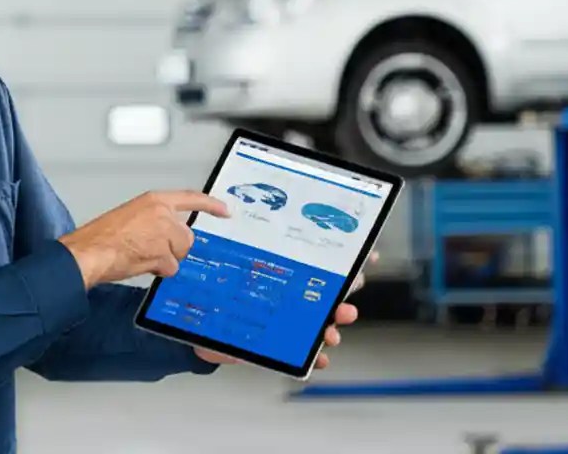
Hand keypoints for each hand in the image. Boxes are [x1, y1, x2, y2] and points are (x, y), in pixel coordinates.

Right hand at [59, 191, 228, 288]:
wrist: (89, 251)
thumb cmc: (101, 237)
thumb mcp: (129, 217)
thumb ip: (153, 221)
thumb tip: (165, 236)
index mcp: (154, 200)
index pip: (191, 198)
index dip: (211, 205)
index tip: (225, 210)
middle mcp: (162, 214)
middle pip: (186, 236)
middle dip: (174, 248)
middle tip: (149, 250)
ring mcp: (164, 233)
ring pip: (179, 253)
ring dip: (164, 260)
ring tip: (139, 256)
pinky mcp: (163, 252)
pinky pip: (170, 268)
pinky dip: (158, 270)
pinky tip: (139, 264)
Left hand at [195, 250, 379, 368]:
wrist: (200, 326)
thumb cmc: (218, 290)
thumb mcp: (225, 258)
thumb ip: (230, 239)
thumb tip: (227, 210)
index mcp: (287, 270)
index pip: (321, 259)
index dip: (347, 256)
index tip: (367, 256)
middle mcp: (295, 293)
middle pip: (331, 290)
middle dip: (346, 294)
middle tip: (345, 297)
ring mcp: (290, 319)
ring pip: (323, 321)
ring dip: (333, 327)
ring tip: (331, 330)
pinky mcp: (281, 345)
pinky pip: (306, 353)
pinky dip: (317, 357)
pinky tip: (321, 357)